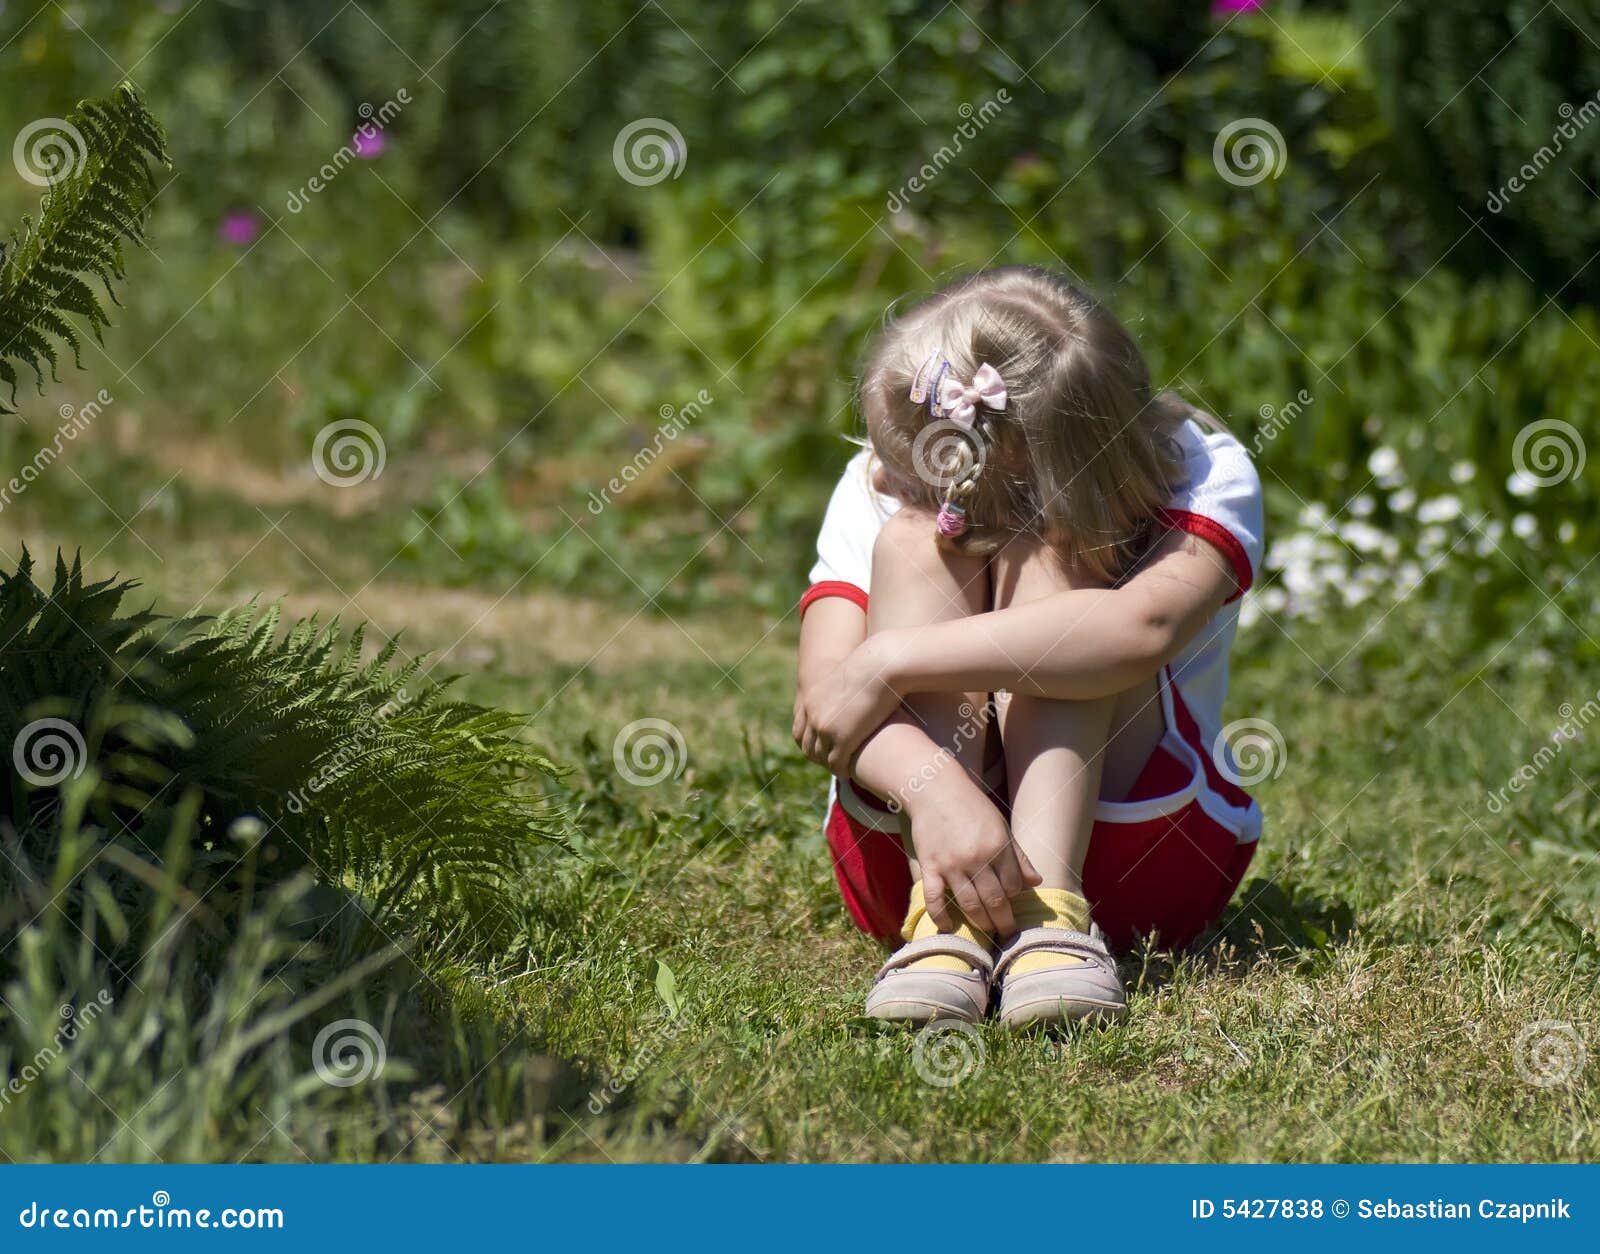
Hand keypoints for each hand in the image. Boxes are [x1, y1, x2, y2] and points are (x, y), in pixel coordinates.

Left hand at [792, 633, 903, 775]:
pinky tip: (852, 772)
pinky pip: (836, 764)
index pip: (800, 730)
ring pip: (820, 757)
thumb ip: (844, 688)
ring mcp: (825, 728)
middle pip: (806, 746)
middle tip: (834, 763)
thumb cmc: (875, 666)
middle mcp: (813, 714)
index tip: (824, 748)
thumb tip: (853, 691)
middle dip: (819, 757)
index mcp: (811, 699)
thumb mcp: (850, 676)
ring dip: (831, 764)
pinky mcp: (842, 739)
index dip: (811, 742)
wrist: (882, 665)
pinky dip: (842, 770)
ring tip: (844, 768)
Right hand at [903, 771, 1040, 937]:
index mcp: (998, 846)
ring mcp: (952, 864)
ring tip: (987, 932)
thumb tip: (1036, 882)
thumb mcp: (1001, 826)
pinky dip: (941, 917)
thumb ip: (1018, 856)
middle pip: (995, 900)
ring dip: (981, 923)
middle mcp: (977, 858)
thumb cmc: (972, 807)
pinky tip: (948, 927)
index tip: (1013, 905)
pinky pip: (935, 899)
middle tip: (1007, 934)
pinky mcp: (930, 866)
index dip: (1015, 899)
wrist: (935, 789)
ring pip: (970, 904)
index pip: (1014, 886)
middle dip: (1004, 922)